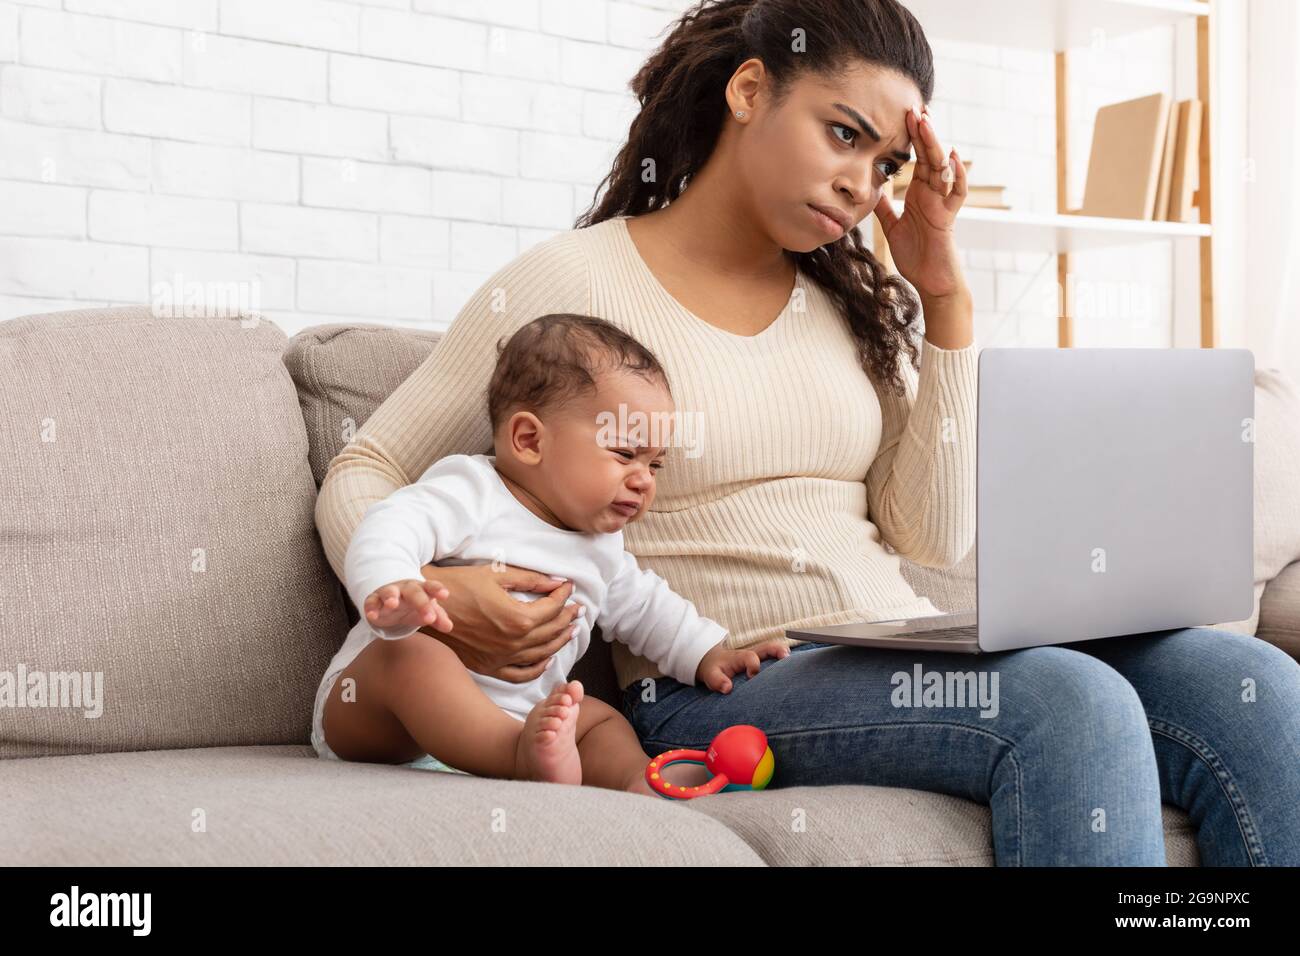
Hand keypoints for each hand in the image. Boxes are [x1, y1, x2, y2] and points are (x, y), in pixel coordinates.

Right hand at [364, 578, 451, 633]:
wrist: (392, 598)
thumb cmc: (414, 604)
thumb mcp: (427, 611)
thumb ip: (438, 617)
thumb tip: (449, 627)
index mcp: (422, 589)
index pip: (431, 587)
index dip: (438, 590)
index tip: (445, 595)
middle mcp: (406, 588)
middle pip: (414, 592)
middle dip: (421, 603)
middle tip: (429, 618)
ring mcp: (389, 592)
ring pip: (389, 592)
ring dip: (390, 597)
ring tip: (392, 604)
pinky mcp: (374, 600)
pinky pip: (371, 602)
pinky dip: (371, 608)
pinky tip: (371, 615)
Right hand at [415, 563, 583, 683]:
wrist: (425, 607)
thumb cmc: (459, 585)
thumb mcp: (496, 575)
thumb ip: (531, 580)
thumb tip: (557, 581)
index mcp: (517, 617)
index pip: (552, 607)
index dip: (564, 595)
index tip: (568, 586)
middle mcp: (513, 642)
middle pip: (551, 630)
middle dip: (568, 616)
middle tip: (578, 608)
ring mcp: (501, 658)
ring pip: (542, 653)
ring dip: (560, 641)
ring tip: (570, 629)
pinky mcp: (489, 667)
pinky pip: (520, 674)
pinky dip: (538, 668)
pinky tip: (547, 658)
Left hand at [695, 640, 790, 693]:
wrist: (714, 662)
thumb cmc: (714, 669)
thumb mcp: (711, 675)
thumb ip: (717, 681)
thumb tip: (727, 688)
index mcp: (739, 657)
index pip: (750, 657)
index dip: (753, 665)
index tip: (752, 676)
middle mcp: (751, 654)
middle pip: (766, 648)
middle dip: (777, 650)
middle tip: (786, 656)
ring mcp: (758, 657)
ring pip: (773, 651)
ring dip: (783, 654)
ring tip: (795, 662)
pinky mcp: (762, 662)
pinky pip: (774, 658)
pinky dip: (783, 661)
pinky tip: (793, 669)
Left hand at [872, 103, 968, 298]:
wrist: (930, 279)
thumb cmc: (914, 254)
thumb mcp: (892, 225)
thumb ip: (885, 206)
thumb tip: (871, 190)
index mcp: (919, 192)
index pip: (915, 158)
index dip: (911, 137)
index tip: (903, 115)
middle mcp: (932, 192)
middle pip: (928, 155)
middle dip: (922, 132)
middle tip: (913, 108)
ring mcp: (942, 202)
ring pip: (940, 167)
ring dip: (934, 144)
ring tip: (926, 123)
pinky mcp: (948, 216)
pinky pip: (957, 192)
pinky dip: (957, 174)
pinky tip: (952, 156)